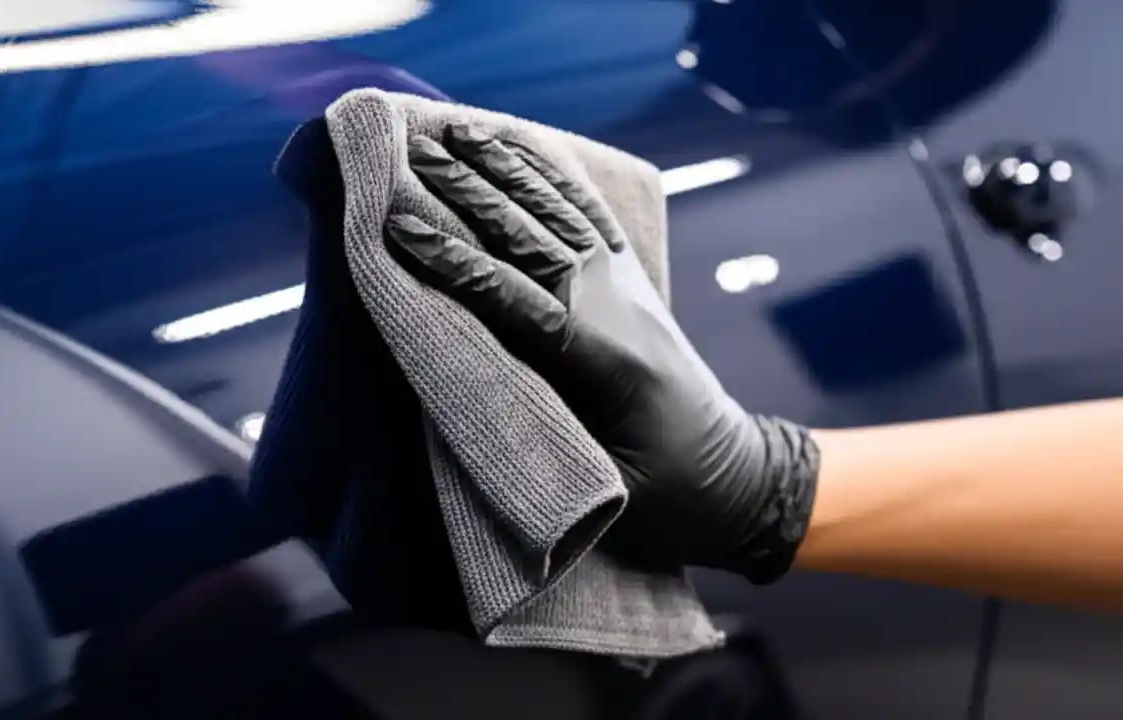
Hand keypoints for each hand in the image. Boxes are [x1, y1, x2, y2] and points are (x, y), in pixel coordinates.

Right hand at [384, 124, 817, 581]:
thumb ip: (548, 440)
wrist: (736, 481)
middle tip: (414, 155)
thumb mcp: (610, 492)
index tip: (402, 228)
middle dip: (469, 195)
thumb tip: (473, 388)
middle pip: (532, 239)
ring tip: (455, 131)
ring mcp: (626, 289)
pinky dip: (553, 179)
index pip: (517, 300)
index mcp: (606, 362)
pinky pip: (588, 216)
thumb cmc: (668, 502)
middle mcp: (616, 309)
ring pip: (557, 215)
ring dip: (504, 172)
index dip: (456, 265)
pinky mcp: (631, 283)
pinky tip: (521, 150)